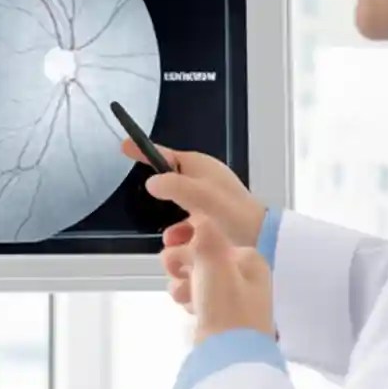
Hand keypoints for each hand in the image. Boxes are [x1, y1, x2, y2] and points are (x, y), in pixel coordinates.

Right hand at [122, 140, 266, 247]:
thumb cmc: (237, 215)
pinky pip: (186, 219)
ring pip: (176, 203)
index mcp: (201, 166)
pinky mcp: (211, 214)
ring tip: (177, 235)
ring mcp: (208, 196)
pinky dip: (182, 230)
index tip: (125, 146)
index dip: (145, 151)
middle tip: (156, 205)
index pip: (165, 154)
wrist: (262, 238)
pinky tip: (185, 242)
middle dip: (162, 195)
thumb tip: (152, 182)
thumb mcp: (201, 197)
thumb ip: (174, 187)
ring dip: (173, 221)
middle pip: (170, 179)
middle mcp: (204, 178)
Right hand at [163, 217, 273, 343]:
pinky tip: (188, 307)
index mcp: (249, 259)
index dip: (189, 235)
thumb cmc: (226, 309)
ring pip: (199, 278)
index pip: (215, 235)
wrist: (231, 359)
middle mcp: (247, 276)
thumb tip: (202, 216)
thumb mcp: (215, 264)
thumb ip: (207, 236)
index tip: (168, 238)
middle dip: (182, 260)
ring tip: (180, 293)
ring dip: (184, 281)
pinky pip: (201, 299)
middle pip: (205, 256)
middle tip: (169, 267)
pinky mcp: (225, 319)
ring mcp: (237, 299)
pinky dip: (191, 300)